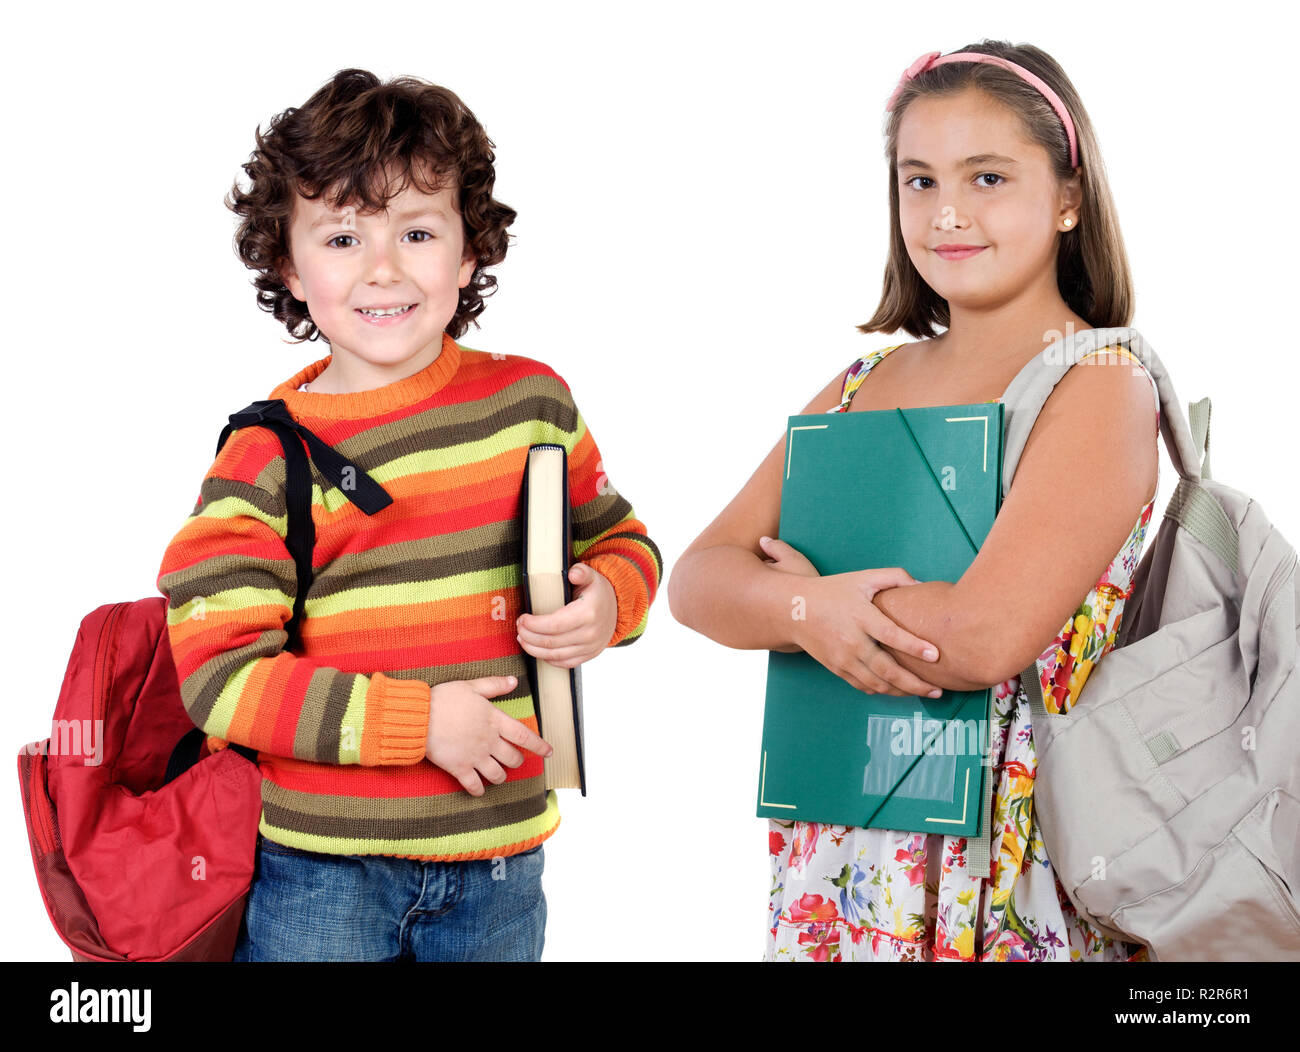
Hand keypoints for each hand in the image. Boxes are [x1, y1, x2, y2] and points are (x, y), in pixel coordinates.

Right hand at [425, 675, 552, 796]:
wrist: (420, 717)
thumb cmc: (444, 699)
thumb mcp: (471, 686)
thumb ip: (494, 685)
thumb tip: (514, 681)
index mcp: (494, 720)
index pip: (524, 736)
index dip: (539, 745)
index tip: (549, 752)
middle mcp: (489, 741)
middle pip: (513, 758)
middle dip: (517, 761)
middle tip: (515, 761)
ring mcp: (475, 756)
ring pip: (497, 774)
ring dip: (500, 777)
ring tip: (498, 776)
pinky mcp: (460, 768)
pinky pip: (474, 785)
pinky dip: (478, 790)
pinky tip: (478, 790)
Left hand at [515, 563, 616, 668]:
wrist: (617, 609)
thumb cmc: (599, 592)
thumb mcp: (592, 577)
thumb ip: (581, 572)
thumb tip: (573, 573)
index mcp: (588, 614)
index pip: (554, 625)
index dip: (533, 624)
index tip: (522, 619)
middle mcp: (590, 634)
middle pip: (551, 642)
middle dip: (529, 636)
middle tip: (519, 628)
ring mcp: (590, 647)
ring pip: (555, 656)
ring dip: (534, 650)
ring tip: (523, 639)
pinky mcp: (588, 655)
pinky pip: (565, 663)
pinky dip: (548, 659)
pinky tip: (538, 650)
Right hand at [761, 537, 942, 697]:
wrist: (795, 610)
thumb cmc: (833, 591)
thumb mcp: (862, 577)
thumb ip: (894, 576)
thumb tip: (922, 584)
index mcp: (860, 616)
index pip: (891, 634)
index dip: (914, 646)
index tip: (936, 655)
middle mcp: (851, 641)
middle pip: (886, 669)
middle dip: (914, 683)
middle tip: (937, 690)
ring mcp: (842, 658)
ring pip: (876, 683)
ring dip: (902, 691)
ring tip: (924, 693)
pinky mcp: (836, 668)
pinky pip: (863, 686)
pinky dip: (883, 691)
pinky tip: (899, 690)